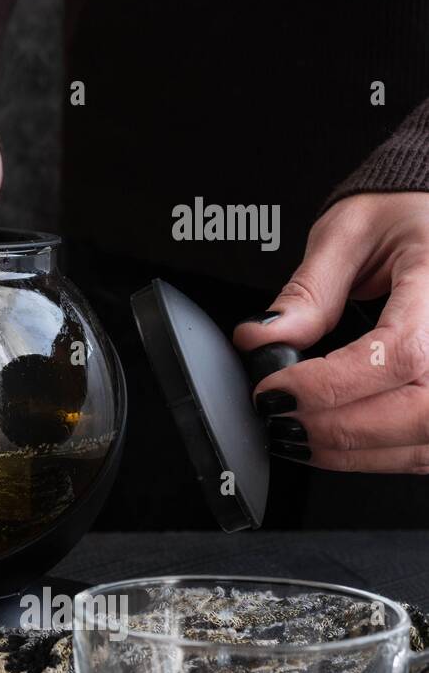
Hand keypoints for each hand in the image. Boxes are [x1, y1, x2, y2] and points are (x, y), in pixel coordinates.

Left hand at [233, 192, 428, 473]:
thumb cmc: (408, 217)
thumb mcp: (350, 233)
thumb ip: (307, 291)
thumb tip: (259, 339)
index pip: (399, 354)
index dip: (331, 385)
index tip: (274, 391)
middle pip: (420, 411)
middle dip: (338, 429)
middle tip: (280, 420)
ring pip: (428, 440)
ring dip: (354, 452)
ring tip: (296, 435)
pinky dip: (380, 455)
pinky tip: (337, 443)